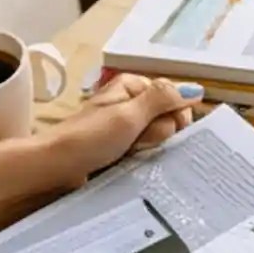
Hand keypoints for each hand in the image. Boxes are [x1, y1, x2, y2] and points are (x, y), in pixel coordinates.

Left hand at [40, 74, 202, 186]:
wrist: (56, 166)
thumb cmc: (91, 137)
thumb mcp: (130, 114)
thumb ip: (163, 100)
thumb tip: (196, 89)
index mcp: (133, 86)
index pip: (175, 98)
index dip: (173, 116)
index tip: (156, 127)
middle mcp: (131, 102)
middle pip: (168, 118)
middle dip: (158, 133)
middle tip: (135, 141)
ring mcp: (126, 126)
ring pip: (158, 138)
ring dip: (147, 147)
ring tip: (126, 152)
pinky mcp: (121, 147)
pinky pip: (145, 150)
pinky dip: (140, 157)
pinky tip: (127, 161)